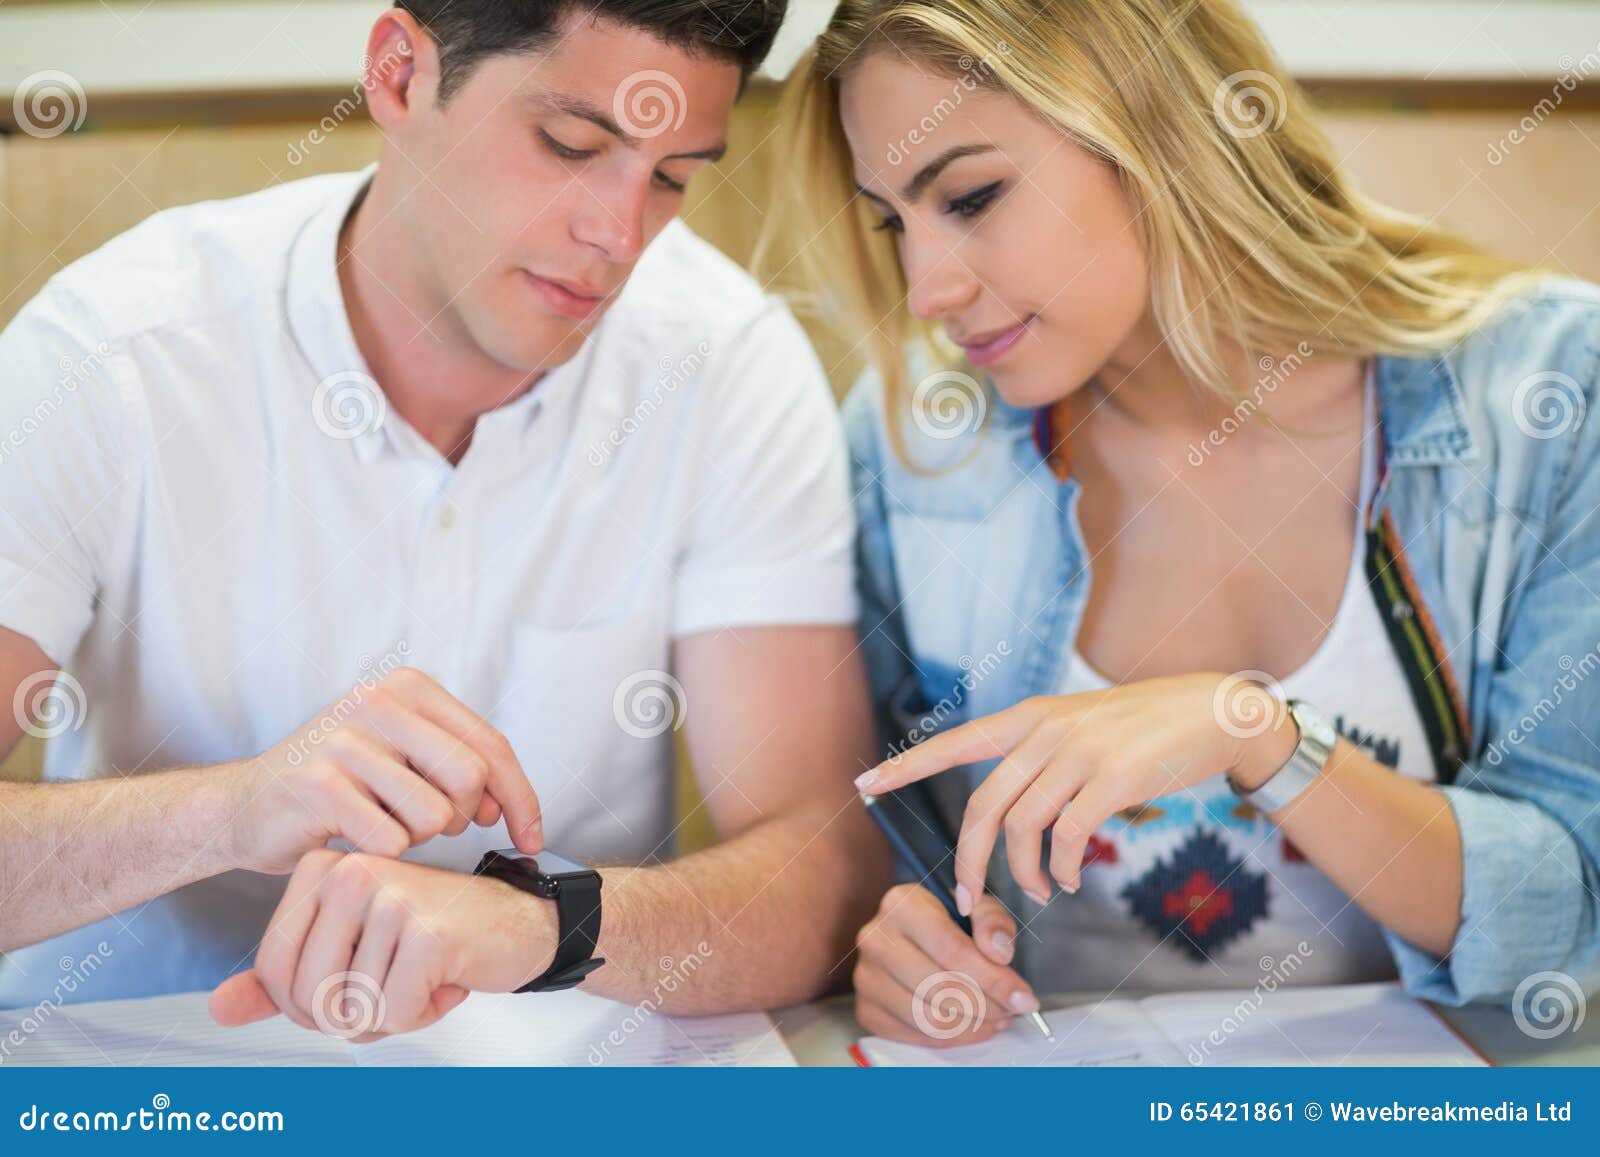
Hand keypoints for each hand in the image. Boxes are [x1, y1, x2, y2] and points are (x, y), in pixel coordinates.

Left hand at [208, 850, 556, 1039]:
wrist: (519, 924)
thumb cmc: (435, 935)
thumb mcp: (351, 955)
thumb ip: (285, 982)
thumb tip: (220, 1008)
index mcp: (322, 870)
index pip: (274, 970)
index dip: (310, 1006)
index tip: (357, 985)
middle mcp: (352, 871)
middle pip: (309, 997)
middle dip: (352, 1017)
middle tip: (396, 989)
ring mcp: (391, 896)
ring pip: (353, 1010)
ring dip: (393, 1017)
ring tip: (425, 980)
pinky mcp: (429, 931)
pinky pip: (395, 1014)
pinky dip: (423, 1015)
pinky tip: (449, 982)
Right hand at [224, 667, 542, 873]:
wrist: (245, 806)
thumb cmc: (340, 787)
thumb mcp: (403, 758)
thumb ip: (459, 770)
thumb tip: (501, 806)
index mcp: (407, 687)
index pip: (491, 745)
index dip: (521, 797)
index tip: (532, 836)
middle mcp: (377, 701)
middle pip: (470, 778)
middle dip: (460, 818)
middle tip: (426, 826)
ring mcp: (345, 740)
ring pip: (433, 815)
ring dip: (416, 837)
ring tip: (379, 821)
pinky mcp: (318, 784)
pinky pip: (391, 841)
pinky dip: (381, 853)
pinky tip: (351, 835)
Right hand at [852, 882, 1038, 1047]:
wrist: (912, 935)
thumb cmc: (949, 921)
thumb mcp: (977, 909)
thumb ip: (993, 923)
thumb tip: (999, 953)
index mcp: (902, 904)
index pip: (952, 951)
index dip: (994, 980)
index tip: (1024, 998)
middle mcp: (875, 938)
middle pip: (940, 989)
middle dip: (987, 1006)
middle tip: (1012, 1010)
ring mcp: (866, 976)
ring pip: (928, 1018)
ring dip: (973, 1025)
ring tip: (995, 1017)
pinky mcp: (867, 1009)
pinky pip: (915, 1036)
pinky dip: (952, 1038)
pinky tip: (972, 1025)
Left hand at [855, 674, 1298, 905]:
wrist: (1210, 712)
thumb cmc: (1143, 729)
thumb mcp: (1080, 727)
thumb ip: (1041, 757)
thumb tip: (1014, 814)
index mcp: (1029, 716)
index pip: (954, 743)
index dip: (907, 766)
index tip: (865, 785)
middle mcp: (1045, 730)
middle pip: (984, 806)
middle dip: (970, 860)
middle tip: (968, 897)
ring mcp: (1079, 752)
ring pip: (1023, 827)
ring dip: (1024, 873)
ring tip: (1040, 892)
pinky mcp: (1113, 778)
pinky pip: (1068, 838)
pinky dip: (1062, 869)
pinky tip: (1070, 880)